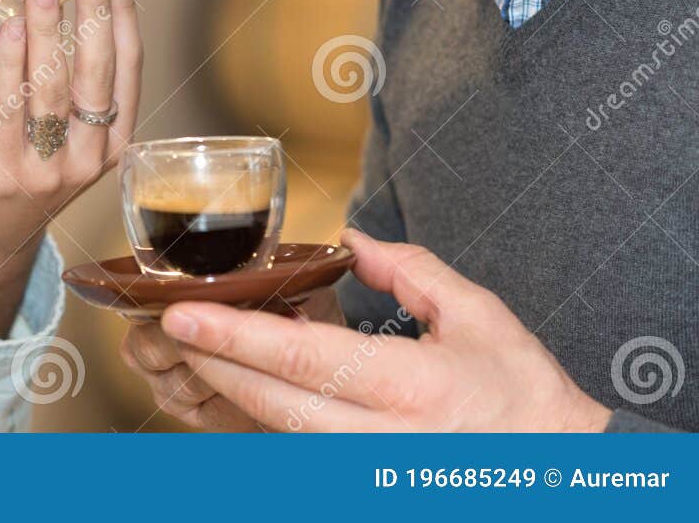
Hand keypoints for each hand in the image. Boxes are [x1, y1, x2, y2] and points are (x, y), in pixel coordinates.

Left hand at [0, 0, 142, 334]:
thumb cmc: (21, 170)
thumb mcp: (61, 130)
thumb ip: (72, 81)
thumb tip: (78, 1)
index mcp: (114, 140)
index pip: (128, 66)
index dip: (124, 13)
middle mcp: (91, 156)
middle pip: (99, 74)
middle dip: (97, 14)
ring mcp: (49, 170)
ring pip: (55, 90)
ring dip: (51, 33)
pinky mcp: (4, 176)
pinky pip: (8, 111)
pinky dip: (9, 67)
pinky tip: (6, 28)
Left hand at [153, 228, 611, 431]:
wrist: (556, 472)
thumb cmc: (522, 394)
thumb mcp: (479, 317)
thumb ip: (410, 272)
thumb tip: (350, 240)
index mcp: (411, 388)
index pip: (304, 360)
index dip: (236, 336)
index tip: (185, 312)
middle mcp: (380, 441)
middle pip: (270, 404)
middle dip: (211, 362)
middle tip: (170, 324)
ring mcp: (365, 473)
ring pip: (273, 436)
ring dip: (228, 392)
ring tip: (193, 349)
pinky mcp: (358, 486)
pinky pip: (294, 456)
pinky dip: (259, 422)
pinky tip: (237, 389)